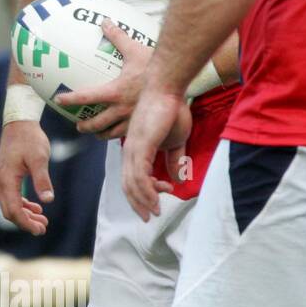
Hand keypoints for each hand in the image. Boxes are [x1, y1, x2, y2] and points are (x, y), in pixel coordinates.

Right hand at [0, 119, 53, 235]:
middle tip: (43, 228)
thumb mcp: (39, 158)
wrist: (19, 123)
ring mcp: (1, 179)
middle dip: (26, 222)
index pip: (14, 209)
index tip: (41, 229)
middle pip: (9, 211)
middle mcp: (0, 182)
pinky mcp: (6, 175)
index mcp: (6, 180)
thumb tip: (48, 199)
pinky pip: (11, 196)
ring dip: (25, 214)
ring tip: (43, 220)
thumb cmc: (30, 139)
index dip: (26, 223)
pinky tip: (36, 206)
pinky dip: (22, 204)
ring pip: (10, 205)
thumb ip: (42, 179)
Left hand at [54, 20, 153, 139]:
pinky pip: (130, 133)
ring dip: (102, 134)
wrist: (177, 80)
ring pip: (112, 133)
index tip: (59, 100)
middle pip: (97, 123)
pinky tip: (122, 133)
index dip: (70, 99)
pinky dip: (121, 135)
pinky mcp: (144, 123)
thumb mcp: (134, 49)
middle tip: (79, 125)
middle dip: (85, 126)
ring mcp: (133, 119)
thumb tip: (105, 22)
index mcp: (115, 92)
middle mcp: (121, 108)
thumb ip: (118, 37)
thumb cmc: (155, 65)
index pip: (86, 97)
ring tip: (97, 133)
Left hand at [121, 89, 192, 221]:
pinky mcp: (141, 145)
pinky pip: (139, 174)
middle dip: (138, 203)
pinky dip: (146, 189)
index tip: (163, 193)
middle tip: (149, 216)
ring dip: (144, 200)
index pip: (132, 179)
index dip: (144, 193)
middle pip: (127, 185)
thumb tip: (178, 177)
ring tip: (155, 210)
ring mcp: (134, 149)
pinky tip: (156, 197)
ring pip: (132, 183)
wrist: (168, 90)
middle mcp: (130, 152)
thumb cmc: (171, 111)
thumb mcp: (175, 140)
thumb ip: (174, 158)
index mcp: (135, 151)